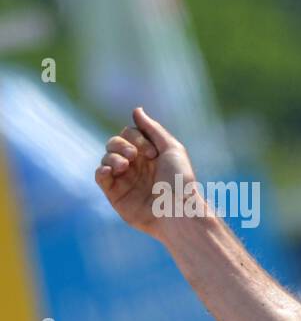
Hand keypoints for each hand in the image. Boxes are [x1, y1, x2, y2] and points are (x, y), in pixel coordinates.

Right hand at [94, 107, 197, 240]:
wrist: (177, 211)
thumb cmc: (179, 180)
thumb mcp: (171, 148)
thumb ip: (152, 129)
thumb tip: (136, 110)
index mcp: (149, 154)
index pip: (129, 134)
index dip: (136, 138)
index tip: (152, 153)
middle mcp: (136, 166)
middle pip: (114, 143)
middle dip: (121, 145)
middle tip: (134, 156)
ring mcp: (125, 180)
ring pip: (106, 158)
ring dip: (113, 157)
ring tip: (125, 166)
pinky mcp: (115, 194)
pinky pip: (100, 177)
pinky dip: (102, 170)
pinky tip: (111, 171)